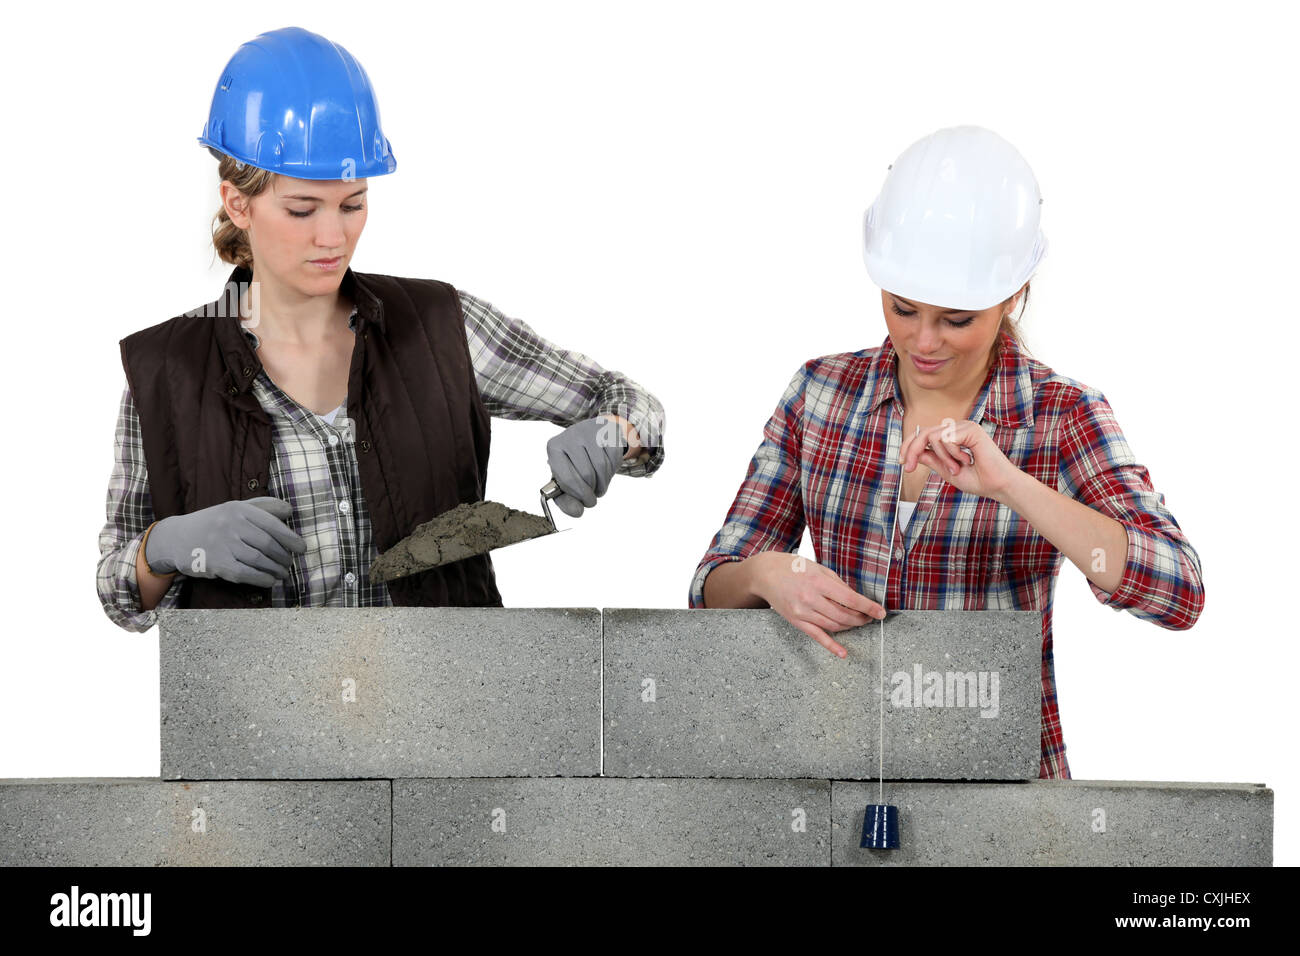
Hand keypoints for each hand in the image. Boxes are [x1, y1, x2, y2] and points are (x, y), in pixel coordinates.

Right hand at [145, 497, 306, 585]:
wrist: (176, 538)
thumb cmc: (213, 523)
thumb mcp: (234, 508)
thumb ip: (262, 507)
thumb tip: (290, 510)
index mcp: (238, 509)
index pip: (272, 524)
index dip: (291, 538)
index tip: (302, 548)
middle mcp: (230, 525)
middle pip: (268, 544)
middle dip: (284, 556)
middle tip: (290, 563)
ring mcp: (222, 544)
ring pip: (259, 560)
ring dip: (276, 569)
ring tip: (283, 573)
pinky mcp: (216, 563)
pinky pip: (246, 574)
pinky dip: (262, 578)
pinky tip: (270, 580)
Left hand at [545, 415, 627, 517]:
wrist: (591, 436)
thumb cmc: (574, 462)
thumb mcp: (564, 479)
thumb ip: (566, 500)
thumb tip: (577, 512)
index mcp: (555, 448)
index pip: (567, 478)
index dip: (579, 495)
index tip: (585, 502)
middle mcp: (571, 436)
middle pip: (587, 474)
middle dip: (592, 491)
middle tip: (592, 496)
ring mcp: (591, 432)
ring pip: (602, 468)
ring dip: (603, 484)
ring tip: (599, 485)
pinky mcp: (610, 432)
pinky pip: (615, 459)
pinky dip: (612, 472)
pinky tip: (605, 471)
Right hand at [749, 551, 886, 657]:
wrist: (765, 574)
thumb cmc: (792, 567)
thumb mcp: (818, 569)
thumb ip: (837, 584)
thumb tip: (855, 599)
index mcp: (819, 582)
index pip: (850, 599)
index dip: (868, 607)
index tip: (881, 612)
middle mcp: (811, 599)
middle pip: (844, 615)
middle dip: (861, 618)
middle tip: (869, 617)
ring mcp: (803, 612)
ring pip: (834, 626)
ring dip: (850, 626)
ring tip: (858, 622)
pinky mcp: (797, 621)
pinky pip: (817, 636)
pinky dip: (831, 646)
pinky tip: (843, 652)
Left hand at [899, 418, 1019, 500]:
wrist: (998, 486)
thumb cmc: (978, 480)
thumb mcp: (946, 471)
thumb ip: (932, 459)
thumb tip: (913, 452)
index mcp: (952, 437)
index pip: (923, 435)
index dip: (908, 446)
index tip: (902, 463)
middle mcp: (957, 428)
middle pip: (923, 433)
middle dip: (911, 451)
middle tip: (908, 468)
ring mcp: (964, 426)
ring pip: (933, 437)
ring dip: (942, 457)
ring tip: (957, 468)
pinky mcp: (971, 429)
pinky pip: (946, 439)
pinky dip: (952, 454)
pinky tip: (967, 460)